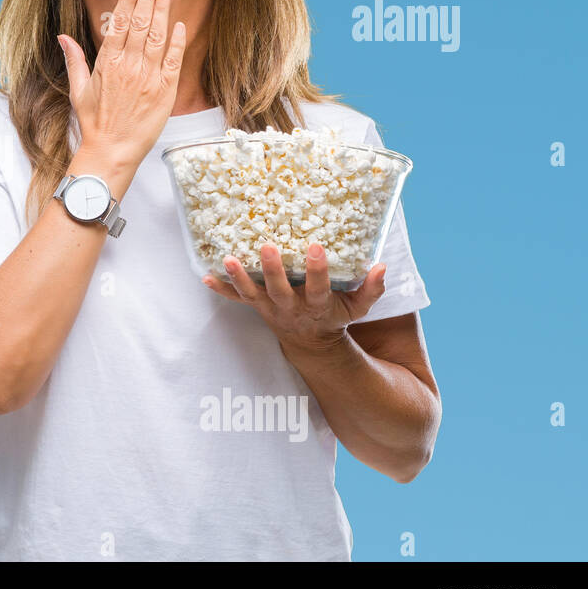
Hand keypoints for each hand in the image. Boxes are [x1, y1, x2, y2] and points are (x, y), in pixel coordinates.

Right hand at [59, 0, 186, 169]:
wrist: (112, 151)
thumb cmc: (94, 122)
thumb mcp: (78, 90)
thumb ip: (74, 60)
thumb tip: (62, 36)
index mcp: (107, 64)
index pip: (119, 22)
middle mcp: (128, 67)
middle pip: (140, 22)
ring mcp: (148, 78)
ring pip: (157, 36)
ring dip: (162, 9)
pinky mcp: (164, 91)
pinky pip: (172, 61)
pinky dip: (176, 41)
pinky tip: (178, 23)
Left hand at [201, 242, 386, 354]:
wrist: (311, 342)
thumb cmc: (334, 316)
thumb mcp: (358, 308)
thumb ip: (371, 289)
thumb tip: (383, 266)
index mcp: (316, 305)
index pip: (317, 287)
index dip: (317, 270)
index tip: (317, 248)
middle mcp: (290, 307)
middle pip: (279, 290)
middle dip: (273, 270)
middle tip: (267, 246)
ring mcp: (270, 308)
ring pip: (252, 294)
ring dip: (239, 278)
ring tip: (227, 259)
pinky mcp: (256, 307)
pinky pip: (236, 299)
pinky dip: (220, 290)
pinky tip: (204, 277)